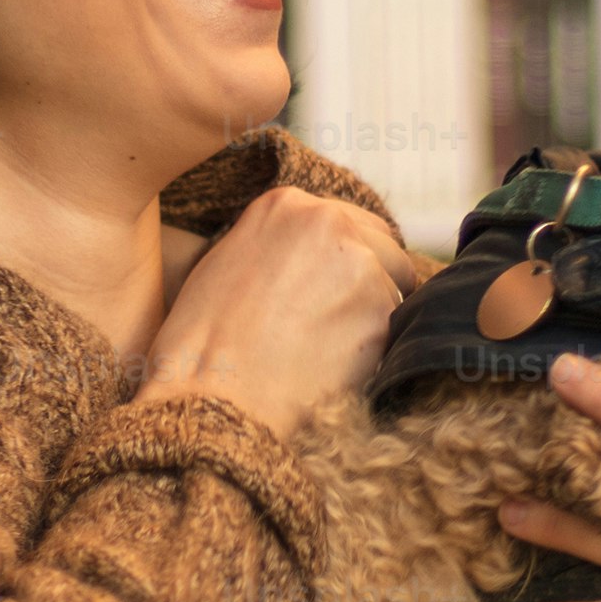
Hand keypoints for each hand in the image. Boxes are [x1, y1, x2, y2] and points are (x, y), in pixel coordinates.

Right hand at [135, 188, 427, 438]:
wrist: (212, 397)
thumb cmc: (203, 343)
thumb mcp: (229, 263)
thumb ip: (280, 245)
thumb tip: (316, 259)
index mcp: (287, 204)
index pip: (348, 221)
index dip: (344, 262)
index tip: (332, 291)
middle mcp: (328, 221)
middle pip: (383, 246)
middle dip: (370, 282)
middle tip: (337, 325)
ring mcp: (359, 263)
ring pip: (396, 287)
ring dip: (374, 316)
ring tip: (328, 350)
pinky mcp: (380, 310)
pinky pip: (397, 329)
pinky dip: (376, 350)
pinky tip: (336, 368)